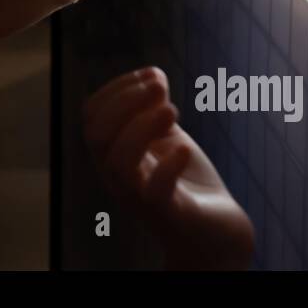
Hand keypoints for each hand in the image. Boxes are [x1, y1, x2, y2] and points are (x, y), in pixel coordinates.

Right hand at [83, 66, 254, 269]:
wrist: (216, 232)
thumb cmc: (186, 182)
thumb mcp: (166, 138)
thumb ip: (154, 109)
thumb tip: (153, 74)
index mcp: (112, 153)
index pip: (92, 115)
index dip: (117, 88)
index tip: (153, 75)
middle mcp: (118, 177)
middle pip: (96, 135)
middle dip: (126, 101)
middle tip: (162, 87)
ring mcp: (140, 198)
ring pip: (118, 163)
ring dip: (142, 126)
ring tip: (173, 110)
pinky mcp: (169, 215)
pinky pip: (154, 193)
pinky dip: (168, 165)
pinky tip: (185, 149)